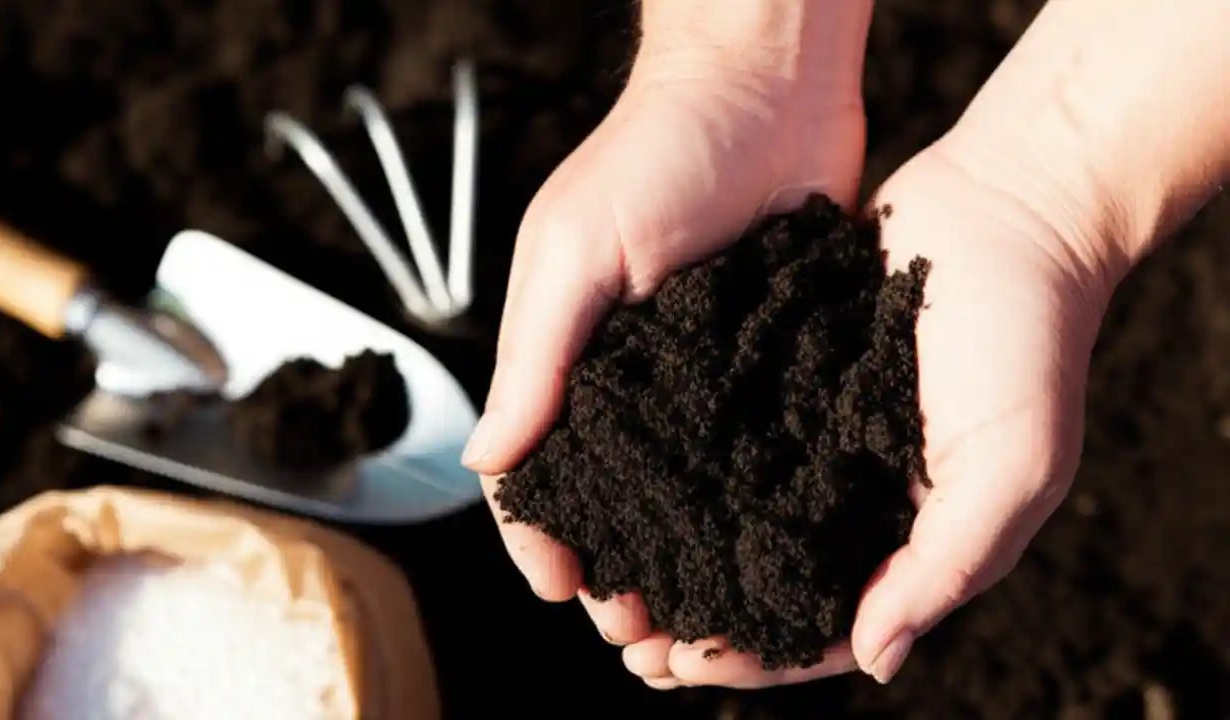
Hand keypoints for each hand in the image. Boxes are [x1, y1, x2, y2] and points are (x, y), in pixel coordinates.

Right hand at [461, 6, 871, 689]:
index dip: (537, 534)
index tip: (560, 589)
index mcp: (568, 353)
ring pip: (678, 492)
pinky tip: (760, 551)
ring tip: (699, 614)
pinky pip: (746, 454)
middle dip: (613, 565)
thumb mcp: (578, 247)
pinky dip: (741, 507)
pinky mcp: (762, 370)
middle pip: (608, 497)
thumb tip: (487, 460)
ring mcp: (698, 380)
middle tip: (637, 630)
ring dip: (679, 555)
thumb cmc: (660, 149)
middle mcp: (629, 378)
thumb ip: (536, 354)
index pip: (534, 465)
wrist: (769, 88)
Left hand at [617, 133, 1119, 689]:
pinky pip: (729, 435)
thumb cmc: (1027, 340)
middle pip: (769, 579)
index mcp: (910, 534)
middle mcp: (855, 496)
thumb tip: (875, 662)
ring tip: (615, 571)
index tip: (680, 665)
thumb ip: (946, 566)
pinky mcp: (789, 378)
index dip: (758, 658)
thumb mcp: (1012, 466)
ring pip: (739, 514)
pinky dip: (686, 465)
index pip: (827, 625)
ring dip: (683, 547)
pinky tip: (631, 476)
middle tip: (626, 637)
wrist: (1009, 205)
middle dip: (702, 616)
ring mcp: (819, 437)